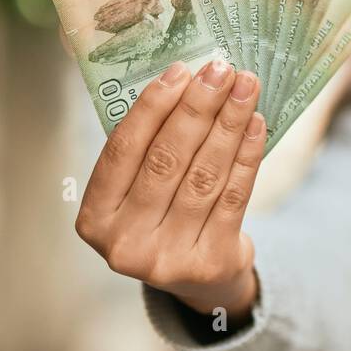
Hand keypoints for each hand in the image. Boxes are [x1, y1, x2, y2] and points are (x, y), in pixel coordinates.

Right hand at [75, 59, 265, 322]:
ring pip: (204, 175)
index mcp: (94, 219)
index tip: (180, 71)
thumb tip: (187, 80)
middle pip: (167, 160)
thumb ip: (149, 148)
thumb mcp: (139, 192)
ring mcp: (168, 257)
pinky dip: (247, 154)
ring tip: (246, 87)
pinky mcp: (211, 261)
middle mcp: (125, 243)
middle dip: (198, 107)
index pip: (122, 150)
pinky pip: (234, 195)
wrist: (202, 282)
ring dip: (229, 123)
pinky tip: (256, 124)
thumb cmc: (166, 219)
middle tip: (221, 69)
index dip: (152, 107)